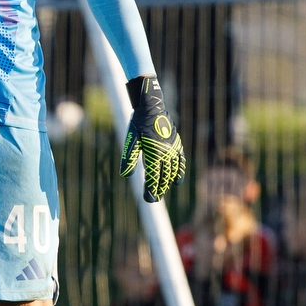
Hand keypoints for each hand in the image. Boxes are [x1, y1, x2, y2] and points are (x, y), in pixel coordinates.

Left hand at [120, 76, 185, 202]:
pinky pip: (180, 161)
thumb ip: (128, 157)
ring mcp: (173, 149)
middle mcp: (165, 152)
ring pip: (172, 171)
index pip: (152, 176)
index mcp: (153, 152)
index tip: (148, 199)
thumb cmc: (139, 122)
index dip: (151, 189)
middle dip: (158, 189)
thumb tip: (125, 175)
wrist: (153, 106)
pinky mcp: (177, 144)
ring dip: (167, 183)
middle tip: (153, 199)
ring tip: (162, 191)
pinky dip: (179, 172)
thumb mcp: (131, 139)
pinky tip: (177, 181)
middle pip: (163, 176)